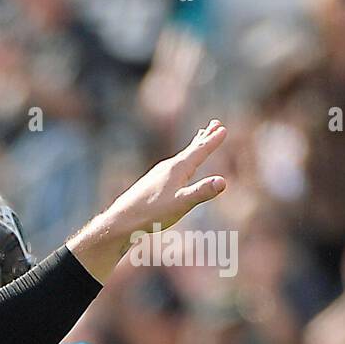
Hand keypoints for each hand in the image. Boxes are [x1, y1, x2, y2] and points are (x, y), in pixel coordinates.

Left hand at [70, 121, 227, 281]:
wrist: (121, 221)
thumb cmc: (151, 213)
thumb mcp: (180, 204)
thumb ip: (201, 192)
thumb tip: (223, 181)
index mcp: (177, 169)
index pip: (199, 151)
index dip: (212, 141)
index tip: (223, 129)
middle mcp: (167, 168)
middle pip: (190, 150)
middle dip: (204, 137)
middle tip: (215, 123)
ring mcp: (158, 175)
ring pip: (181, 157)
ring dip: (193, 147)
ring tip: (200, 138)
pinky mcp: (152, 184)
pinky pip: (172, 167)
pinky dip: (182, 160)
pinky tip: (179, 167)